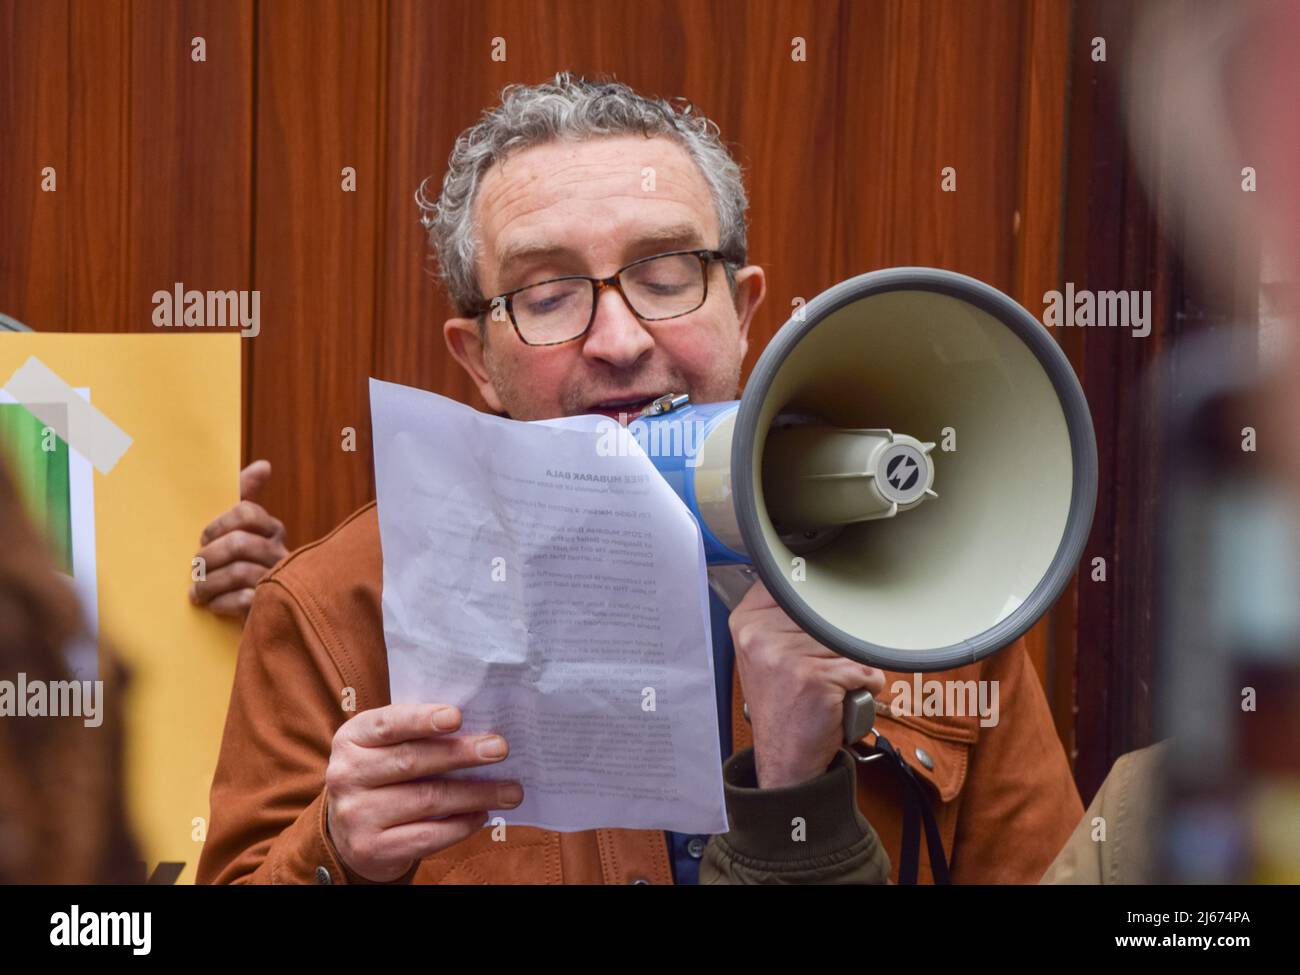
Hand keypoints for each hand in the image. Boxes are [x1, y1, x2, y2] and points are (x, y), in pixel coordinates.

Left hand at [190, 460, 289, 617]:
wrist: (247, 617)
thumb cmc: (236, 566)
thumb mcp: (236, 530)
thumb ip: (245, 496)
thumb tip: (264, 465)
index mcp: (272, 531)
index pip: (247, 513)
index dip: (219, 524)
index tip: (203, 537)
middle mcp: (281, 554)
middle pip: (240, 543)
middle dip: (209, 556)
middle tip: (195, 567)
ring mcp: (278, 581)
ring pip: (239, 572)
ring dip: (209, 583)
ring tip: (197, 592)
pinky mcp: (270, 607)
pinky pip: (244, 599)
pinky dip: (222, 603)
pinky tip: (214, 606)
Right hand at [324, 703, 519, 881]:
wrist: (351, 831)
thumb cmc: (384, 775)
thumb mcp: (387, 746)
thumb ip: (419, 733)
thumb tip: (481, 728)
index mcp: (352, 739)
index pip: (388, 724)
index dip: (422, 719)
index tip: (457, 716)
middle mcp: (347, 775)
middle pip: (412, 761)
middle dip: (462, 754)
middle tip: (500, 749)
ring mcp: (356, 815)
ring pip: (427, 800)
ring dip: (475, 794)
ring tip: (510, 790)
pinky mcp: (371, 849)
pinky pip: (427, 836)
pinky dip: (461, 825)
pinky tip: (482, 814)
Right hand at [730, 581, 884, 788]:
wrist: (786, 758)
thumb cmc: (784, 705)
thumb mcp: (766, 652)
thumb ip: (783, 615)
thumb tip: (818, 577)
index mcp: (746, 621)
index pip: (793, 582)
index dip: (818, 599)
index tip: (821, 613)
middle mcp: (759, 634)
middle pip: (827, 611)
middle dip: (837, 638)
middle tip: (823, 665)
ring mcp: (785, 655)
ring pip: (847, 639)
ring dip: (853, 664)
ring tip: (832, 684)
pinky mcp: (813, 676)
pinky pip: (862, 667)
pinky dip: (866, 685)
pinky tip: (844, 697)